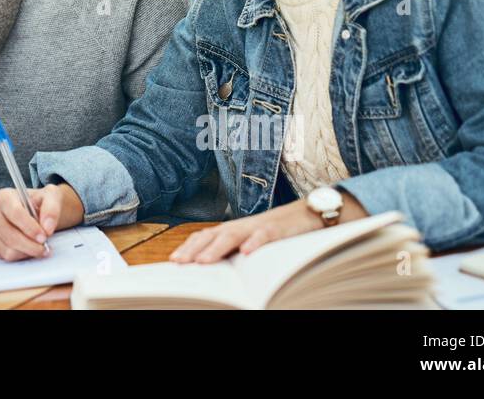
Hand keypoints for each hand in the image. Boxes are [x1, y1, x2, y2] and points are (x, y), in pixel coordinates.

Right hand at [0, 183, 83, 260]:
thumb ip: (52, 208)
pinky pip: (5, 257)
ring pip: (7, 249)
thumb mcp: (52, 197)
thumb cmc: (41, 203)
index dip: (29, 227)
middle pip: (8, 234)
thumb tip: (47, 227)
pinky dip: (20, 256)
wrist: (39, 213)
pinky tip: (29, 249)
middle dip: (29, 244)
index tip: (43, 236)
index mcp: (4, 196)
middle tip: (44, 246)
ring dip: (27, 252)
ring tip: (40, 248)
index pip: (13, 212)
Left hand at [170, 197, 343, 263]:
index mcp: (234, 230)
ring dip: (217, 247)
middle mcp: (242, 226)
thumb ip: (236, 252)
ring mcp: (259, 226)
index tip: (174, 260)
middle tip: (180, 262)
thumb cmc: (278, 232)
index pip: (205, 236)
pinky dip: (255, 242)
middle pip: (213, 234)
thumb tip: (214, 269)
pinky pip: (265, 235)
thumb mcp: (253, 243)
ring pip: (234, 234)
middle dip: (194, 248)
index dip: (189, 246)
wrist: (309, 214)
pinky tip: (247, 252)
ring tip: (203, 261)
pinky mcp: (279, 229)